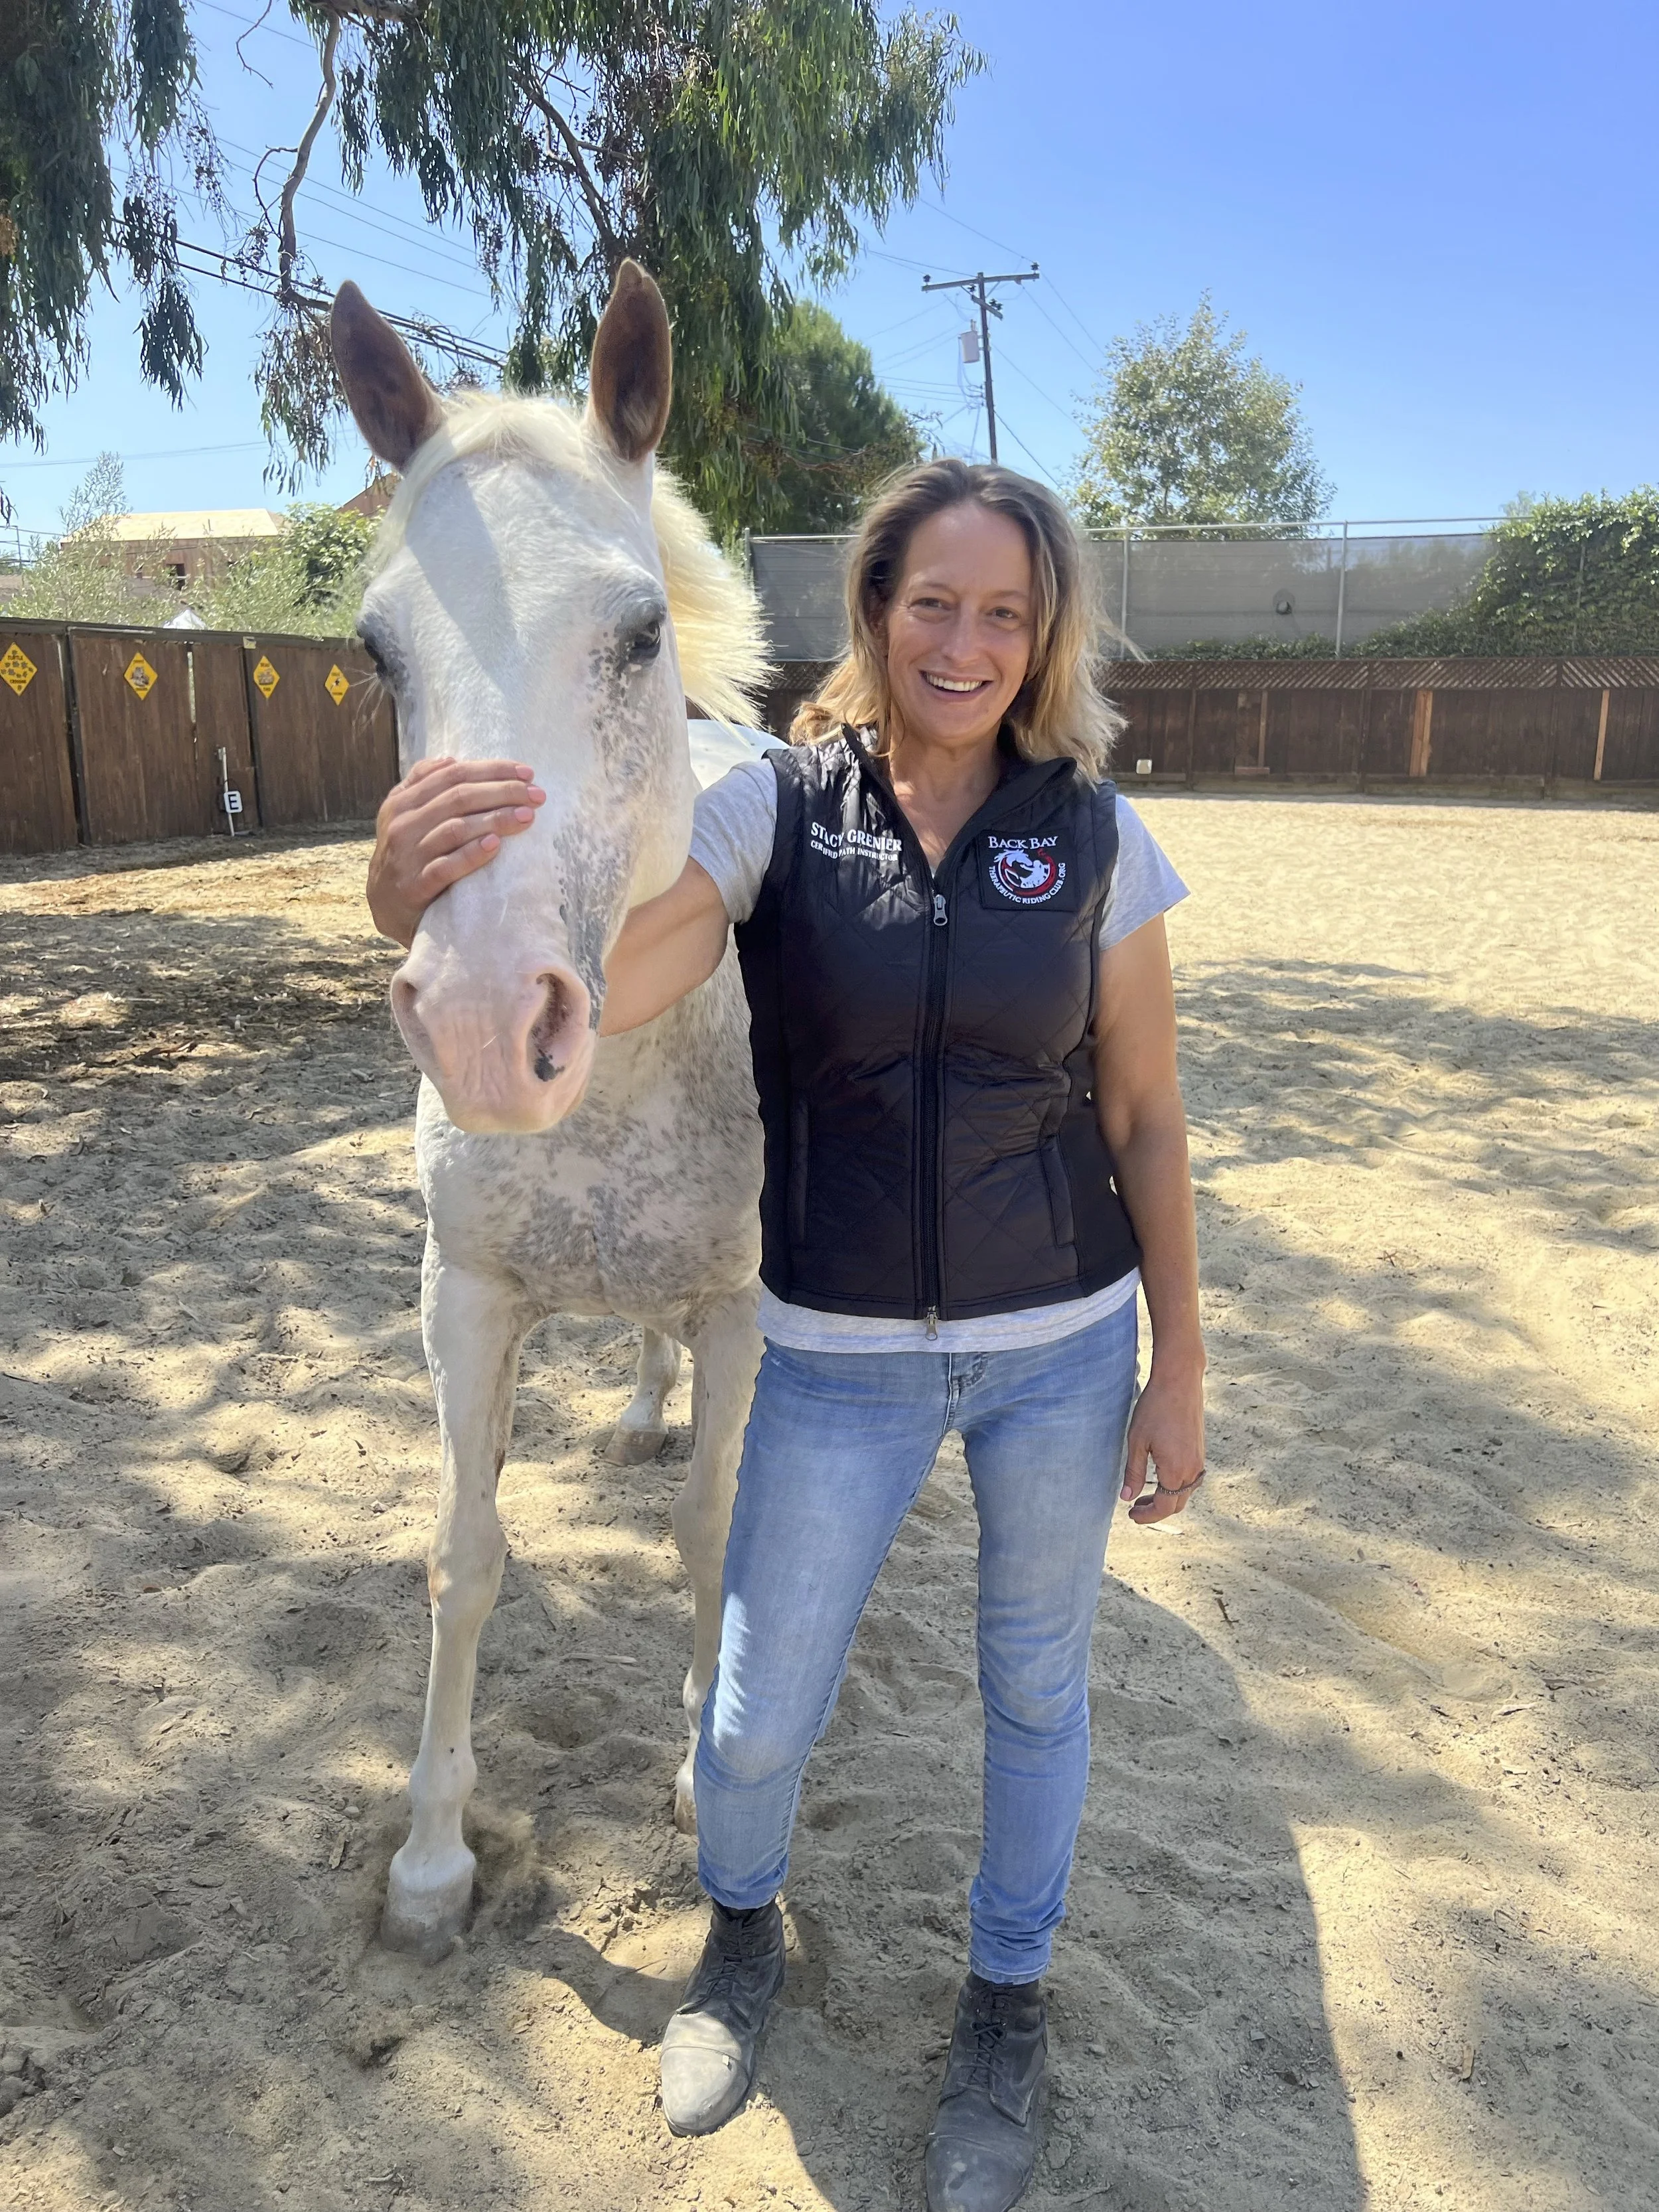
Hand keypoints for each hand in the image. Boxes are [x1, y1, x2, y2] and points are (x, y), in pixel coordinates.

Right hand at [366, 757, 544, 946]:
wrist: (384, 905)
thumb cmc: (406, 854)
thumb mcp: (405, 815)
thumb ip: (423, 784)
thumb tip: (451, 759)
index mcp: (402, 801)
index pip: (453, 775)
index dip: (492, 770)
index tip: (528, 773)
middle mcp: (403, 824)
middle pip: (459, 798)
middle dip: (503, 792)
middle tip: (537, 795)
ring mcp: (408, 856)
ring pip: (455, 829)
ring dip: (495, 819)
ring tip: (527, 816)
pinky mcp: (415, 886)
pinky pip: (446, 867)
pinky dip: (472, 854)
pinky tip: (496, 845)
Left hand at [1119, 1359, 1206, 1527]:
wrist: (1179, 1381)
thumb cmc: (1154, 1409)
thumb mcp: (1137, 1442)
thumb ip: (1134, 1473)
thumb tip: (1126, 1498)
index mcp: (1176, 1471)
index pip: (1164, 1508)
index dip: (1147, 1516)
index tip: (1131, 1515)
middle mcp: (1192, 1470)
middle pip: (1177, 1504)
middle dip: (1156, 1511)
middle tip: (1135, 1508)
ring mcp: (1199, 1460)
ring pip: (1185, 1493)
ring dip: (1166, 1499)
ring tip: (1144, 1495)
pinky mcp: (1200, 1450)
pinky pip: (1190, 1479)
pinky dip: (1175, 1486)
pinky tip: (1160, 1478)